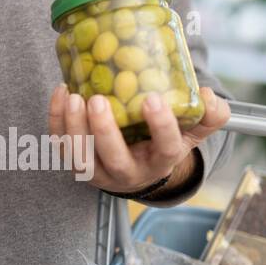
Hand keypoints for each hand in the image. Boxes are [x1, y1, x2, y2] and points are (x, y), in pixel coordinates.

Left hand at [47, 84, 230, 194]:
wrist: (137, 170)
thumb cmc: (162, 143)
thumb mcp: (190, 132)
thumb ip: (208, 115)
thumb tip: (209, 95)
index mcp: (160, 161)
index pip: (166, 149)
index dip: (160, 127)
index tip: (152, 99)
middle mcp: (129, 172)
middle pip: (115, 158)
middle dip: (104, 131)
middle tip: (98, 100)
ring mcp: (99, 171)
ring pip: (82, 158)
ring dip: (74, 128)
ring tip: (73, 96)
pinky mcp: (76, 164)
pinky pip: (61, 147)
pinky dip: (57, 121)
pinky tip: (61, 93)